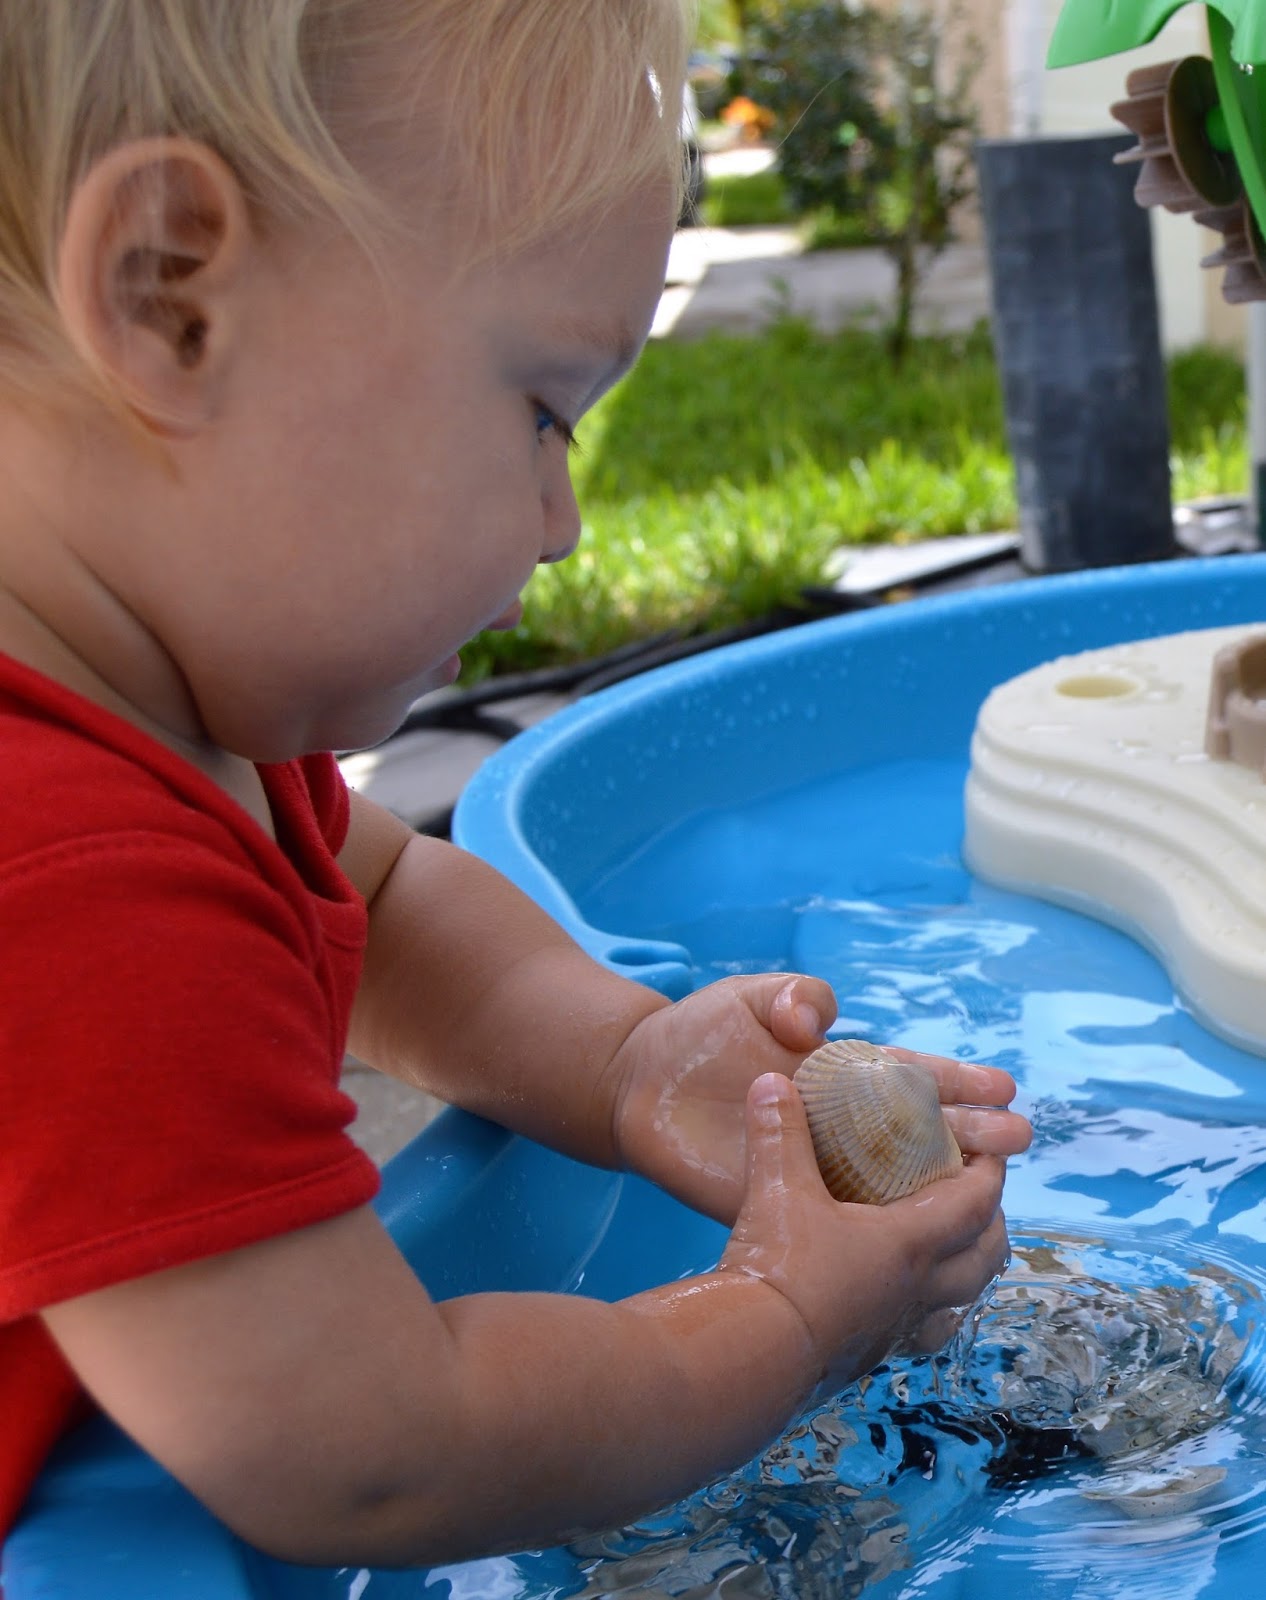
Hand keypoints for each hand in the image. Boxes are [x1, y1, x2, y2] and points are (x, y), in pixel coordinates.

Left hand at [611, 973, 1030, 1224]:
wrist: (638, 1084)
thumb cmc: (699, 1033)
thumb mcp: (750, 997)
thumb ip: (793, 997)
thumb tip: (817, 1020)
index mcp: (844, 1072)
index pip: (912, 1076)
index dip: (956, 1081)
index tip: (1003, 1085)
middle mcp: (843, 1123)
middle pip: (919, 1131)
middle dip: (970, 1131)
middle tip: (1018, 1135)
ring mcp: (817, 1166)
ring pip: (894, 1183)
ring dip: (943, 1187)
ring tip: (995, 1188)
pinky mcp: (783, 1201)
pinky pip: (841, 1223)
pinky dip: (883, 1233)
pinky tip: (926, 1245)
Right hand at [721, 1073, 1011, 1383]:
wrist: (753, 1357)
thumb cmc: (777, 1271)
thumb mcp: (776, 1189)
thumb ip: (778, 1132)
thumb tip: (770, 1082)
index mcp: (910, 1242)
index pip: (975, 1202)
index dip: (990, 1173)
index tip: (994, 1149)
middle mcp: (917, 1288)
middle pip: (985, 1256)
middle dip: (990, 1222)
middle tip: (976, 1194)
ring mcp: (897, 1328)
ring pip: (959, 1302)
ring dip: (966, 1273)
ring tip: (952, 1249)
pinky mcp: (870, 1357)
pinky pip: (920, 1334)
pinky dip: (926, 1314)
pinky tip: (901, 1304)